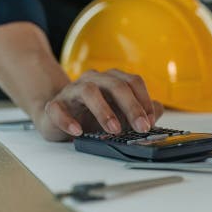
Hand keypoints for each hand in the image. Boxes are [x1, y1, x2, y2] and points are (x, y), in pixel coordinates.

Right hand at [35, 69, 163, 140]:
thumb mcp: (122, 113)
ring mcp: (72, 90)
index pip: (133, 82)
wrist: (61, 117)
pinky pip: (58, 109)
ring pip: (89, 91)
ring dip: (104, 111)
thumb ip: (141, 110)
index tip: (150, 121)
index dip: (144, 100)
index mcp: (112, 79)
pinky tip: (78, 131)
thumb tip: (157, 111)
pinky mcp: (54, 105)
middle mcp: (93, 80)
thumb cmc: (95, 114)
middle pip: (115, 85)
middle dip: (131, 107)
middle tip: (140, 127)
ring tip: (113, 130)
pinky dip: (68, 120)